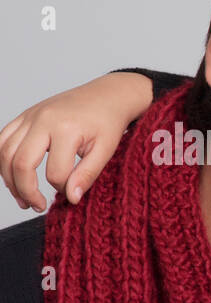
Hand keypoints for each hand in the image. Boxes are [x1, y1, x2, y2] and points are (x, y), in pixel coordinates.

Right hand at [0, 71, 153, 210]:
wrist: (106, 96)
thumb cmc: (108, 123)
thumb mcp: (106, 150)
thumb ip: (88, 175)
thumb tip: (71, 198)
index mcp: (66, 129)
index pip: (55, 173)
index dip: (62, 190)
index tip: (71, 195)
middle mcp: (42, 121)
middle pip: (21, 163)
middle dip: (26, 191)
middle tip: (36, 206)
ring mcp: (30, 116)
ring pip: (4, 152)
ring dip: (9, 179)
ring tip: (23, 199)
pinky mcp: (24, 115)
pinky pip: (2, 139)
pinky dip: (2, 160)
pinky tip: (13, 176)